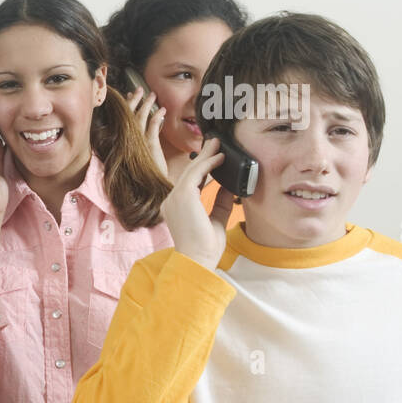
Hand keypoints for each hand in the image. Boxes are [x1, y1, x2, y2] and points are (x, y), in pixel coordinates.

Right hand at [125, 86, 167, 177]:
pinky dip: (157, 118)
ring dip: (146, 105)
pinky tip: (162, 111)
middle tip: (139, 89)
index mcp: (125, 143)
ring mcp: (138, 143)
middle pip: (129, 116)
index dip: (127, 107)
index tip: (130, 96)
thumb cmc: (147, 174)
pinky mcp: (149, 146)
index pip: (123, 120)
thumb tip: (151, 127)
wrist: (151, 189)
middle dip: (134, 101)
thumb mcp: (143, 156)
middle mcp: (129, 142)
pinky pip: (152, 127)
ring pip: (139, 119)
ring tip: (152, 95)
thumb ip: (145, 140)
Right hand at [161, 138, 233, 270]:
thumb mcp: (217, 219)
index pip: (189, 183)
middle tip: (215, 143)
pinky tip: (219, 157)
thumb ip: (221, 202)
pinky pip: (195, 174)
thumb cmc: (205, 247)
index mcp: (176, 208)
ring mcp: (174, 198)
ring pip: (191, 171)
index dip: (202, 169)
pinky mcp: (182, 196)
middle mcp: (171, 201)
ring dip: (206, 156)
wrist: (198, 259)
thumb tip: (230, 187)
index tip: (214, 158)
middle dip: (203, 157)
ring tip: (217, 144)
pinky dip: (208, 164)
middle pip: (188, 173)